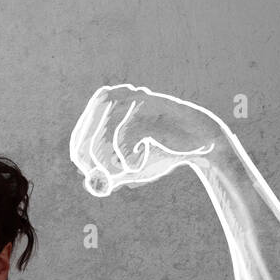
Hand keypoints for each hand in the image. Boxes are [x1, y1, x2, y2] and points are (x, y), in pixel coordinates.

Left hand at [70, 83, 221, 196]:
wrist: (200, 142)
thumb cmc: (161, 152)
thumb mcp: (131, 170)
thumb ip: (109, 177)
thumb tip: (90, 183)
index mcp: (103, 107)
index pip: (79, 139)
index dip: (86, 164)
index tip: (102, 178)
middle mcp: (113, 96)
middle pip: (85, 141)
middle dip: (97, 166)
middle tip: (114, 178)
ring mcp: (128, 99)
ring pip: (100, 142)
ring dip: (114, 164)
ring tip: (132, 167)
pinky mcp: (144, 105)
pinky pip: (122, 140)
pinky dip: (130, 159)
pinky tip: (142, 158)